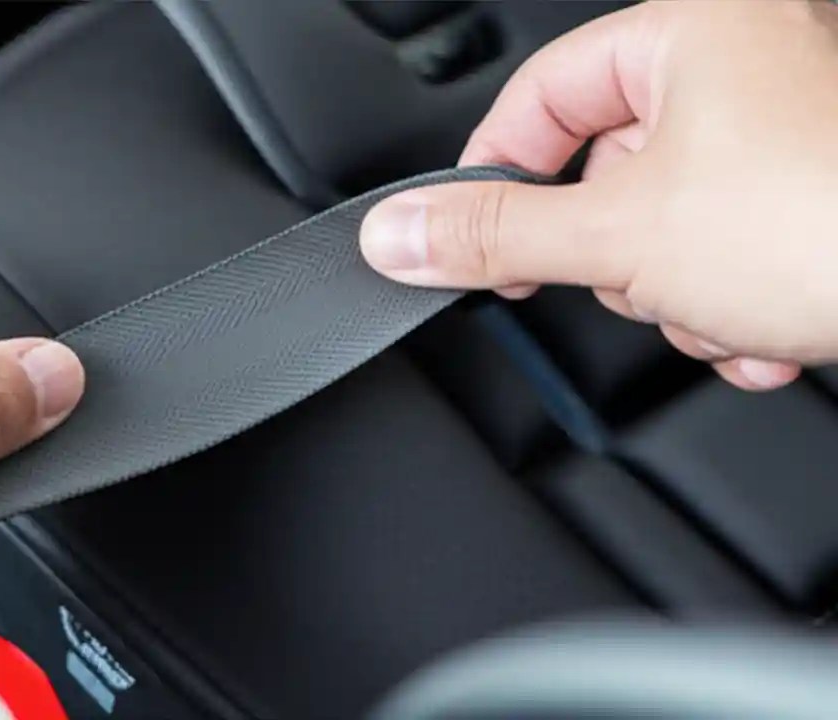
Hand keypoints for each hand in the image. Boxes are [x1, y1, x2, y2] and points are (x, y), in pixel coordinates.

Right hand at [360, 0, 837, 390]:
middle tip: (652, 278)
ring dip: (678, 296)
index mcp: (695, 31)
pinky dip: (728, 305)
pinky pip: (724, 248)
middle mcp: (745, 66)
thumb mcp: (621, 234)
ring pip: (664, 227)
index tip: (479, 236)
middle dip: (623, 258)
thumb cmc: (826, 227)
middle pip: (604, 173)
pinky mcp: (812, 196)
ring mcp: (785, 132)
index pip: (543, 95)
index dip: (500, 173)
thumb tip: (398, 234)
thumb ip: (495, 233)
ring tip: (727, 310)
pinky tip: (762, 330)